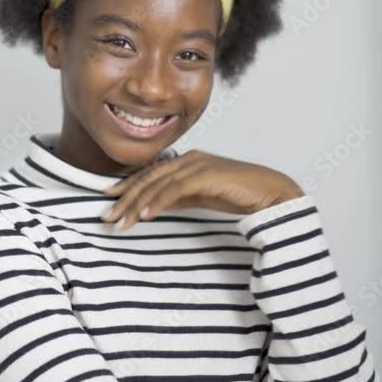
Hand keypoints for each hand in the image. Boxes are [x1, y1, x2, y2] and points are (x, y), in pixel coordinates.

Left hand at [101, 149, 304, 230]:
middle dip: (126, 198)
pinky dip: (158, 202)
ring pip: (158, 184)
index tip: (111, 200)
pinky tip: (145, 216)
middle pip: (150, 178)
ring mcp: (198, 165)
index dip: (129, 187)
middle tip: (108, 216)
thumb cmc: (240, 194)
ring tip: (122, 222)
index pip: (151, 174)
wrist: (272, 194)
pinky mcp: (207, 175)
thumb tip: (154, 207)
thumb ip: (179, 198)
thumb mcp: (201, 197)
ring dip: (137, 204)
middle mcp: (190, 159)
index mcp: (188, 161)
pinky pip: (176, 189)